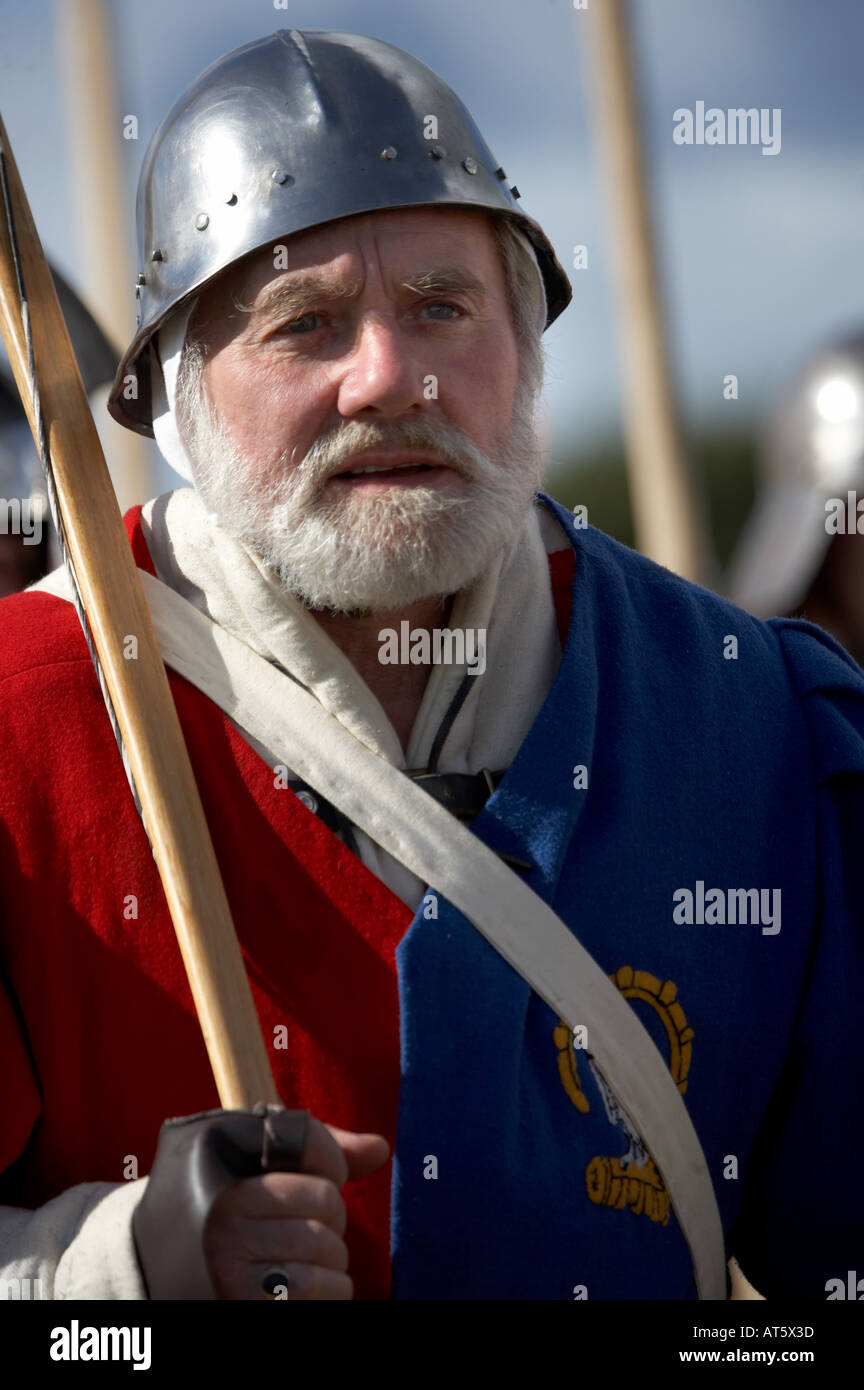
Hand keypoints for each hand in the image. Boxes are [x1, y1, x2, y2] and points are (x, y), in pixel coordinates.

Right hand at [202, 1116, 388, 1299]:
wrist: (210, 1293)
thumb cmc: (262, 1232)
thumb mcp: (280, 1178)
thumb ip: (324, 1155)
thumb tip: (380, 1148)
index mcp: (231, 1170)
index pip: (310, 1139)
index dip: (332, 1165)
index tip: (321, 1182)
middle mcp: (224, 1210)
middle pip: (325, 1197)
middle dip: (333, 1221)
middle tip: (307, 1233)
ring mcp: (229, 1257)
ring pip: (326, 1244)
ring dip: (332, 1262)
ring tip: (305, 1263)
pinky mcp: (244, 1299)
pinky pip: (317, 1285)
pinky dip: (330, 1292)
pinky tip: (305, 1292)